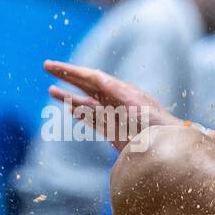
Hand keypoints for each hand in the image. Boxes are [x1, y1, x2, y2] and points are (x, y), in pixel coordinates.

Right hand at [44, 60, 182, 151]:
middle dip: (67, 76)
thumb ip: (116, 91)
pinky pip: (93, 120)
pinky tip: (70, 108)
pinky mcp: (114, 132)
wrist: (168, 149)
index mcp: (122, 91)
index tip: (52, 66)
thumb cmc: (157, 125)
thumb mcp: (137, 105)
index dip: (71, 71)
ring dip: (69, 96)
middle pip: (87, 85)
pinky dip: (81, 113)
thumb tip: (96, 76)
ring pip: (87, 103)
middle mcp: (116, 101)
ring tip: (52, 90)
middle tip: (46, 66)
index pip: (92, 77)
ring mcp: (114, 116)